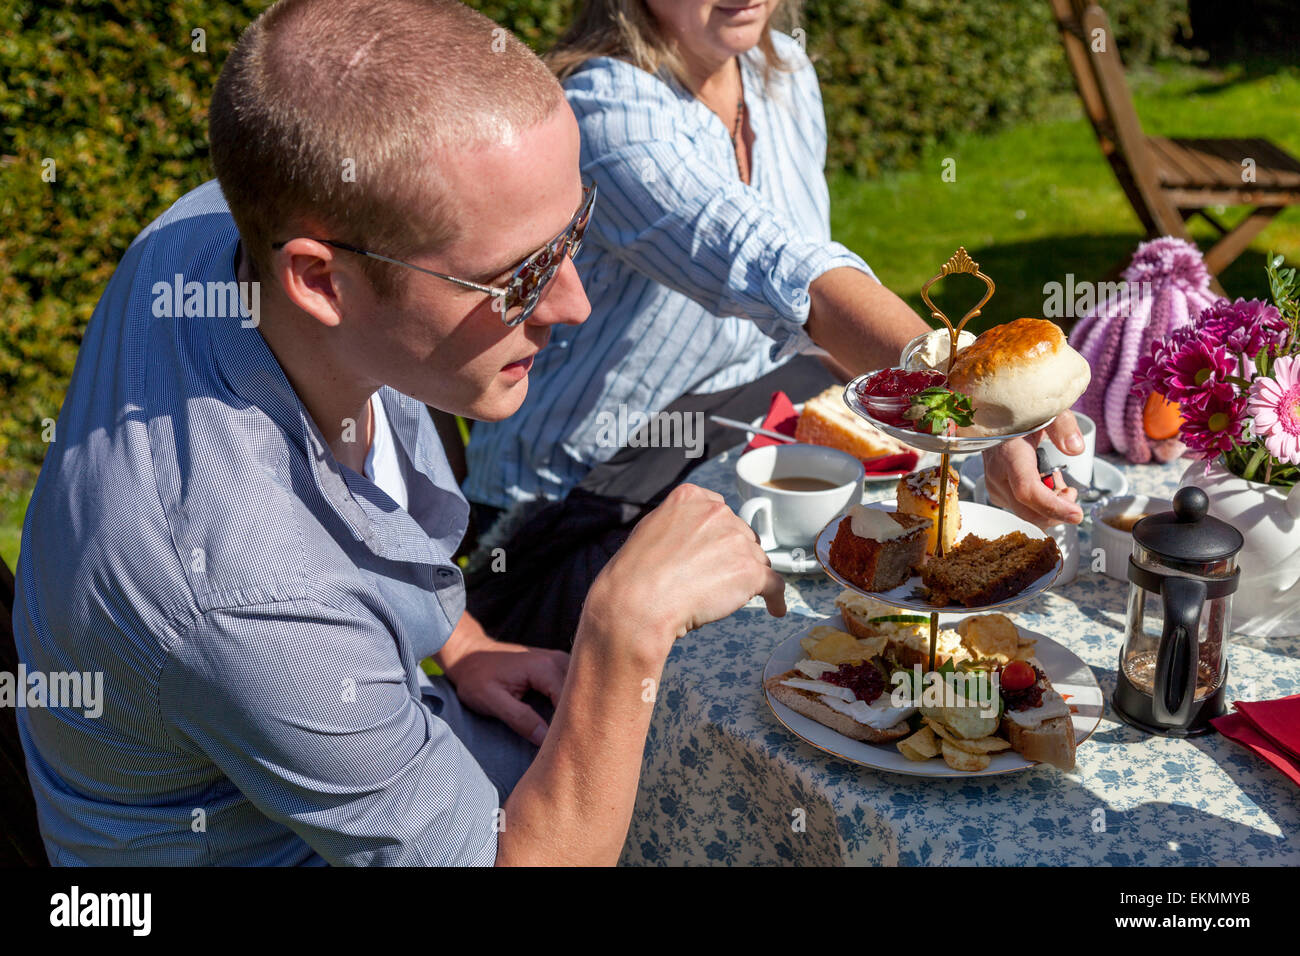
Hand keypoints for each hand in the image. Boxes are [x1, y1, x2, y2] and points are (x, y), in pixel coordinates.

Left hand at [437, 616, 568, 746]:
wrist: (469, 653)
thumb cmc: (476, 677)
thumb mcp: (491, 701)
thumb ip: (520, 719)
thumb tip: (546, 739)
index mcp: (544, 668)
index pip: (571, 702)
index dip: (572, 727)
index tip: (569, 749)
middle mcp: (558, 660)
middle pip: (581, 696)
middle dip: (579, 720)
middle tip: (574, 747)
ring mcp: (561, 660)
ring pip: (581, 690)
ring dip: (578, 711)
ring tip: (573, 736)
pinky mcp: (558, 665)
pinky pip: (574, 686)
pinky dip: (573, 703)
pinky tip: (567, 721)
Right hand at [585, 483, 786, 657]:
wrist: (639, 601)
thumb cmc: (635, 575)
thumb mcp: (649, 529)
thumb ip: (677, 524)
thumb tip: (690, 540)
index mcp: (690, 498)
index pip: (719, 512)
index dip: (719, 534)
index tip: (717, 549)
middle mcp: (716, 513)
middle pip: (741, 535)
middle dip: (733, 556)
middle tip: (712, 579)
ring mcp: (736, 541)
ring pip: (756, 560)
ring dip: (746, 577)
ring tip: (723, 598)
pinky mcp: (750, 571)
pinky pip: (774, 584)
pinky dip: (775, 598)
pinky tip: (775, 607)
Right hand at [982, 411, 1084, 527]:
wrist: (995, 418)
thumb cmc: (1021, 415)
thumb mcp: (1047, 411)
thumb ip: (1063, 425)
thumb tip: (1075, 448)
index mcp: (1009, 454)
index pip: (1027, 490)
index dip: (1053, 506)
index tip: (1076, 514)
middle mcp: (997, 474)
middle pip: (1027, 510)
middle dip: (1057, 511)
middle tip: (1071, 492)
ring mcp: (994, 485)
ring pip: (1025, 513)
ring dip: (1049, 507)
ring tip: (1059, 483)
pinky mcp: (996, 491)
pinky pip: (1020, 508)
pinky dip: (1039, 506)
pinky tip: (1045, 486)